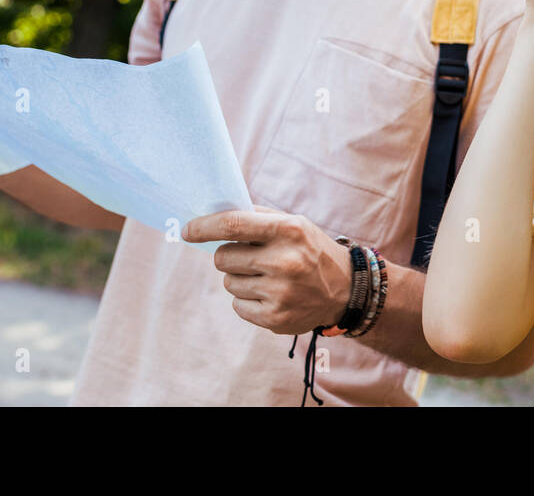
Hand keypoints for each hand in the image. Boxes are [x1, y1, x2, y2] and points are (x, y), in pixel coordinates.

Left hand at [182, 206, 353, 334]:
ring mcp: (279, 292)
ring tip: (267, 277)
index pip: (232, 225)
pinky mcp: (275, 318)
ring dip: (240, 278)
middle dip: (228, 256)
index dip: (204, 227)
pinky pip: (237, 306)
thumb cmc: (311, 249)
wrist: (346, 289)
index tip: (187, 230)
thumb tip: (213, 215)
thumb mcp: (294, 224)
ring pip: (229, 282)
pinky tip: (270, 294)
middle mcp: (284, 261)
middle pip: (223, 257)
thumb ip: (257, 218)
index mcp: (288, 230)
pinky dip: (247, 300)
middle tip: (249, 257)